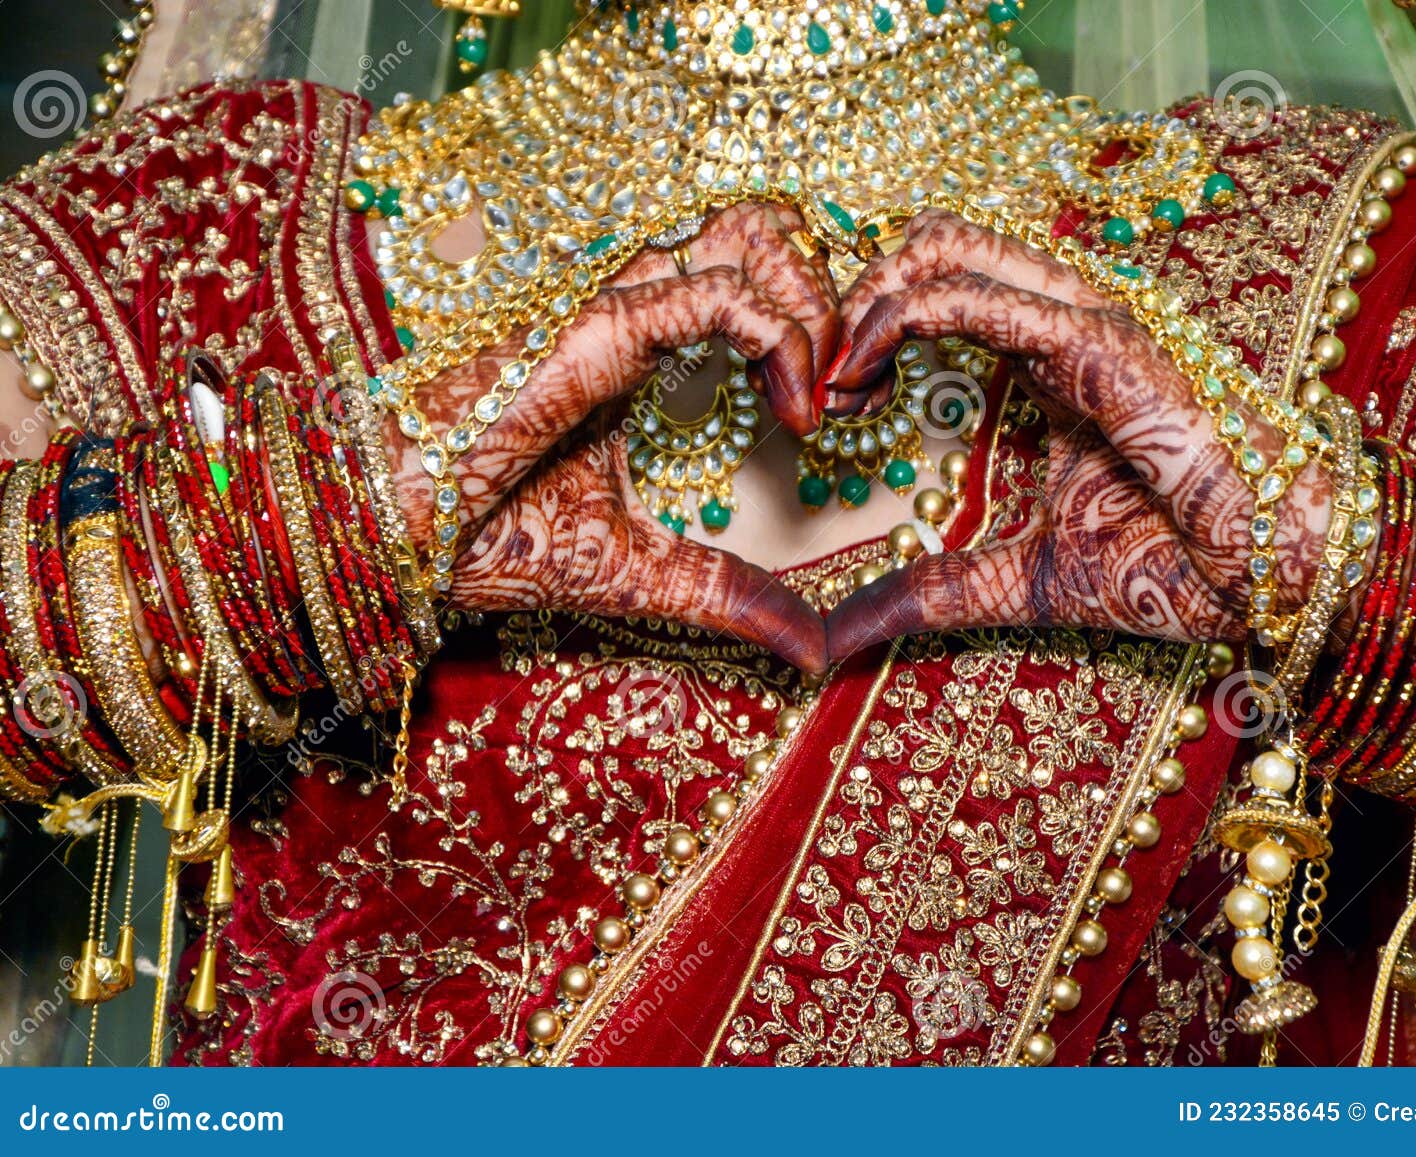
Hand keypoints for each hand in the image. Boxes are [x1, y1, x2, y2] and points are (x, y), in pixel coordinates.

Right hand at [443, 265, 832, 671]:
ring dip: (819, 307)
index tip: (849, 410)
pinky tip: (794, 411)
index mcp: (646, 345)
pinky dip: (782, 337)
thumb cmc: (493, 542)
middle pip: (766, 227)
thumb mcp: (645, 572)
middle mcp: (638, 308)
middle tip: (855, 389)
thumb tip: (810, 649)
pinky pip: (718, 294)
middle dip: (838, 294)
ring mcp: (618, 307)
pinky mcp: (597, 327)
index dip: (824, 323)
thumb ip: (729, 596)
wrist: (397, 542)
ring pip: (752, 235)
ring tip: (827, 396)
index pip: (756, 275)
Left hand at [824, 209, 1332, 661]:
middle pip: (924, 247)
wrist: (1262, 579)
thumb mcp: (1004, 582)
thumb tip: (829, 640)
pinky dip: (903, 320)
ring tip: (833, 384)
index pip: (930, 286)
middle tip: (812, 385)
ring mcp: (1081, 317)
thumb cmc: (1162, 566)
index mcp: (1040, 355)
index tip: (822, 404)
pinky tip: (863, 376)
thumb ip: (919, 595)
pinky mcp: (1100, 340)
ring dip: (864, 304)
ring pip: (942, 248)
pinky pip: (980, 298)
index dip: (859, 327)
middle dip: (848, 301)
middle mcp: (1057, 318)